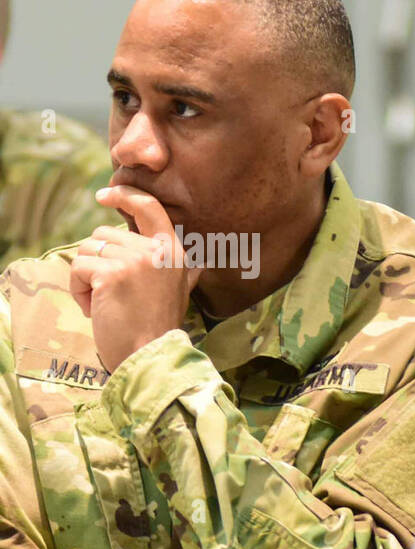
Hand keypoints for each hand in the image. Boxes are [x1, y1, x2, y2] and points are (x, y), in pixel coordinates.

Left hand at [70, 186, 198, 372]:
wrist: (150, 354)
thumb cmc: (159, 327)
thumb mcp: (181, 294)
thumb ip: (187, 273)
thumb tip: (203, 265)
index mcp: (173, 252)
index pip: (149, 207)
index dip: (125, 195)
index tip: (105, 195)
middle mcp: (156, 250)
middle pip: (105, 234)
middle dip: (98, 262)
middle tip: (112, 293)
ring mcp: (135, 259)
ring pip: (88, 250)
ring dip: (86, 277)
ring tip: (104, 302)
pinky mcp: (111, 273)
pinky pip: (78, 268)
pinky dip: (79, 289)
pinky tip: (97, 308)